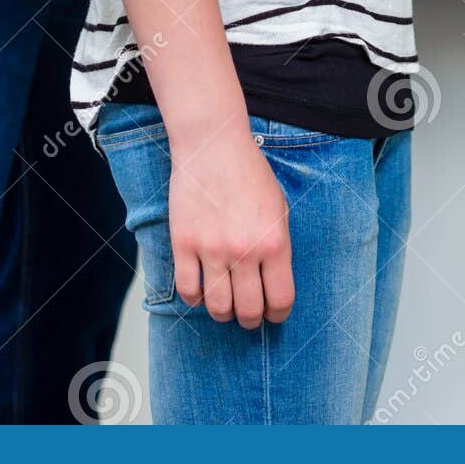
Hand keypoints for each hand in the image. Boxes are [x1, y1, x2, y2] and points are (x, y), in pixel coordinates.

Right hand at [168, 124, 294, 328]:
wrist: (213, 144)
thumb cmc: (249, 173)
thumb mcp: (279, 208)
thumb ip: (278, 247)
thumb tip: (273, 283)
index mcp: (274, 242)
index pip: (280, 301)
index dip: (277, 315)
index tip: (273, 314)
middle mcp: (245, 251)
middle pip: (249, 311)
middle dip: (251, 319)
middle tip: (248, 314)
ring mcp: (212, 249)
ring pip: (218, 308)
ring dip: (224, 314)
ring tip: (225, 306)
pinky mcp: (184, 244)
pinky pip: (188, 290)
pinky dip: (196, 299)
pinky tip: (202, 290)